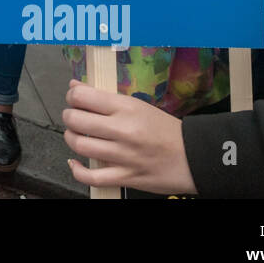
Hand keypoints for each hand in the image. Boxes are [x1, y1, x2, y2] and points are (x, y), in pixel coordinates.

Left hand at [61, 79, 196, 193]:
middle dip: (68, 116)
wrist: (195, 157)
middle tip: (73, 117)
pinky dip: (77, 169)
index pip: (83, 96)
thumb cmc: (166, 130)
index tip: (74, 98)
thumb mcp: (138, 106)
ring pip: (80, 146)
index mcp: (127, 108)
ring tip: (76, 135)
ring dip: (71, 138)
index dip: (72, 95)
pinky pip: (91, 177)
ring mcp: (124, 156)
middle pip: (76, 120)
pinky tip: (75, 162)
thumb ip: (105, 97)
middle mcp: (123, 130)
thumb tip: (75, 85)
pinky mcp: (126, 177)